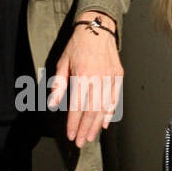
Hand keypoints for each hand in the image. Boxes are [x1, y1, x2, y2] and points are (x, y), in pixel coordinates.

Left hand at [49, 14, 123, 146]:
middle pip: (91, 111)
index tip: (70, 135)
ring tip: (90, 137)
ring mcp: (110, 78)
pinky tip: (104, 123)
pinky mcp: (118, 76)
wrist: (98, 28)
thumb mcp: (63, 62)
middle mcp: (98, 79)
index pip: (77, 106)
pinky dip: (109, 113)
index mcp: (82, 76)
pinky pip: (114, 99)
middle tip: (80, 142)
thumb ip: (59, 84)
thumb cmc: (78, 45)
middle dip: (85, 129)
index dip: (73, 123)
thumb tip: (53, 103)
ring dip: (96, 125)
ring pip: (103, 108)